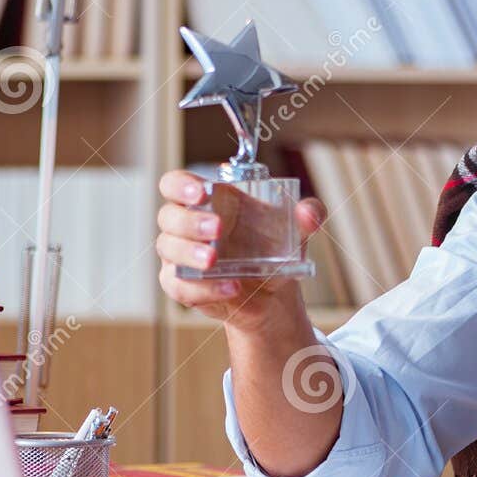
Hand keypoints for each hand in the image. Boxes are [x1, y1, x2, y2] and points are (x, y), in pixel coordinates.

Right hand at [156, 170, 326, 331]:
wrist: (273, 292)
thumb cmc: (274, 249)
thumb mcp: (295, 230)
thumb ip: (308, 215)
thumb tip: (308, 213)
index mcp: (209, 201)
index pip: (174, 184)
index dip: (180, 185)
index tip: (201, 192)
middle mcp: (187, 226)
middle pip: (168, 216)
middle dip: (189, 221)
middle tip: (217, 228)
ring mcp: (180, 257)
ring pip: (168, 249)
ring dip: (189, 254)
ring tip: (214, 261)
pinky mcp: (184, 286)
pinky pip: (180, 287)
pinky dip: (204, 289)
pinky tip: (229, 287)